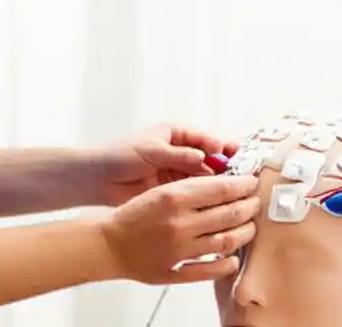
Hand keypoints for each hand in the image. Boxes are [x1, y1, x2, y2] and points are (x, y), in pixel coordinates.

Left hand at [94, 124, 240, 206]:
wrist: (96, 179)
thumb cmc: (119, 156)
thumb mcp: (151, 151)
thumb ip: (179, 155)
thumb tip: (206, 158)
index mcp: (177, 135)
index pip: (208, 140)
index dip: (226, 148)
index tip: (241, 157)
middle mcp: (181, 152)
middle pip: (212, 160)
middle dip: (228, 169)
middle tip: (245, 179)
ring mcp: (177, 172)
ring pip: (206, 178)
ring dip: (219, 186)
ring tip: (237, 195)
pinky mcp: (173, 191)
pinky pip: (195, 193)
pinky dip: (206, 198)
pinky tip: (218, 206)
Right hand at [100, 174, 259, 284]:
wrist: (107, 242)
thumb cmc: (133, 214)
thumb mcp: (161, 190)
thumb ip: (192, 188)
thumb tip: (226, 185)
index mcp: (174, 197)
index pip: (222, 188)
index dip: (244, 184)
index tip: (252, 182)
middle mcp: (179, 224)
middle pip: (229, 214)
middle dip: (249, 207)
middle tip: (256, 203)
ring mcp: (178, 250)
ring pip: (225, 241)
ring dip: (244, 233)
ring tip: (250, 227)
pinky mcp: (174, 271)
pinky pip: (209, 270)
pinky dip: (226, 265)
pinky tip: (233, 258)